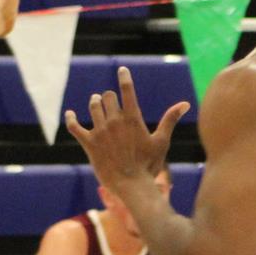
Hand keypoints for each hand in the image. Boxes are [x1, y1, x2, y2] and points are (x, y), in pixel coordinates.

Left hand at [66, 68, 189, 200]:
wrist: (131, 184)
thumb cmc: (149, 164)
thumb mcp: (162, 141)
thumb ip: (170, 119)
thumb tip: (185, 104)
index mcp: (133, 119)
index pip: (127, 91)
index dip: (125, 78)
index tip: (122, 70)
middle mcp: (114, 122)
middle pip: (108, 97)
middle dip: (110, 96)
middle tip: (111, 99)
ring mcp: (100, 132)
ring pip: (93, 108)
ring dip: (95, 102)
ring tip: (96, 101)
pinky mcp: (89, 144)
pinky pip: (75, 127)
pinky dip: (71, 119)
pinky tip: (70, 114)